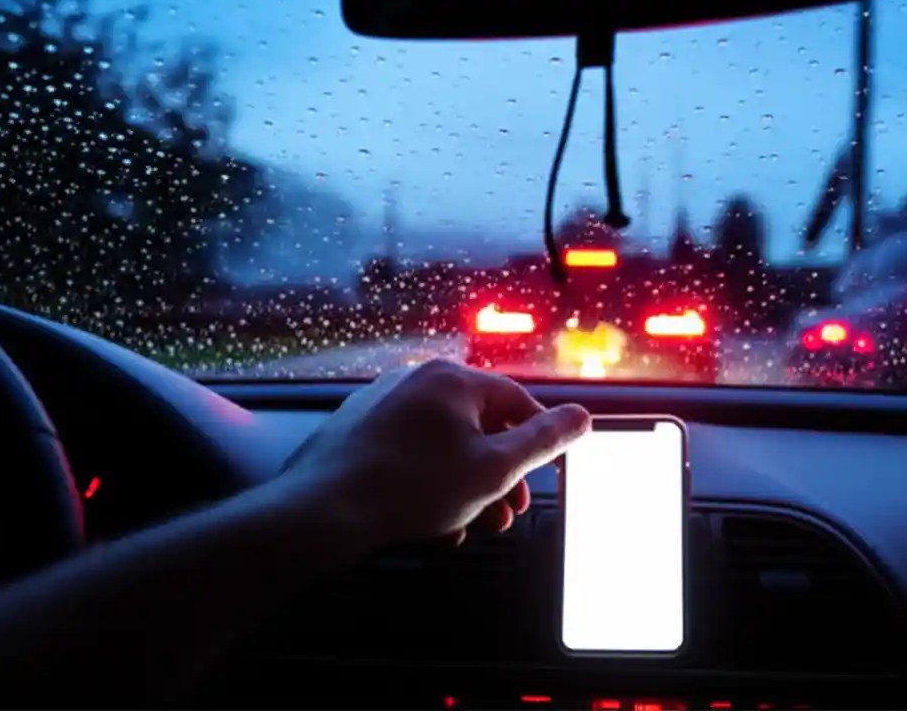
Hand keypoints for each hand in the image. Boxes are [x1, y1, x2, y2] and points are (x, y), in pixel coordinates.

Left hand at [274, 359, 589, 547]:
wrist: (324, 510)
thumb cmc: (412, 487)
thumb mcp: (495, 469)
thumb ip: (543, 441)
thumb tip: (581, 416)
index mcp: (452, 379)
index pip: (517, 401)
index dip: (538, 441)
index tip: (544, 474)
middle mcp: (415, 380)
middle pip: (478, 426)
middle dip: (499, 476)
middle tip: (508, 512)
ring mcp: (381, 403)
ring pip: (443, 446)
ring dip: (465, 487)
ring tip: (468, 526)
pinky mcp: (356, 430)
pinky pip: (409, 454)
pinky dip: (428, 484)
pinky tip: (431, 522)